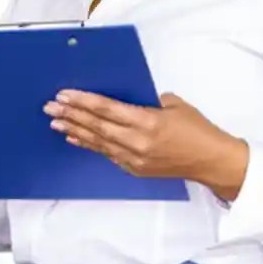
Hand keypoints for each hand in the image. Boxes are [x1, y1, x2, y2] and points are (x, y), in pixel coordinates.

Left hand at [44, 90, 248, 199]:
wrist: (211, 161)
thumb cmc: (197, 129)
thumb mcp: (174, 104)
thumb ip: (146, 99)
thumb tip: (124, 96)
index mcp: (148, 122)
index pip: (107, 109)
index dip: (83, 101)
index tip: (65, 95)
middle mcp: (137, 142)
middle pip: (97, 126)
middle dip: (72, 115)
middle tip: (51, 107)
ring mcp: (135, 158)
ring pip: (98, 142)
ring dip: (75, 131)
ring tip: (56, 123)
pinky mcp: (135, 169)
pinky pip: (107, 154)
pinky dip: (90, 145)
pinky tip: (76, 138)